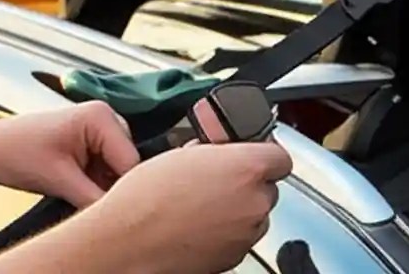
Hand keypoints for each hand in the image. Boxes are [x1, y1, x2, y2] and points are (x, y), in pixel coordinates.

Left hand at [0, 101, 140, 207]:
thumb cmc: (17, 154)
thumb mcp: (59, 180)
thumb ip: (95, 199)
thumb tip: (118, 217)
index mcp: (101, 116)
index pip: (131, 161)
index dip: (123, 190)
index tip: (110, 212)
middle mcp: (107, 117)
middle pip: (128, 164)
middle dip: (113, 187)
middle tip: (89, 202)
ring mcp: (101, 128)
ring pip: (119, 169)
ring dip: (105, 186)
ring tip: (79, 193)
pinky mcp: (94, 141)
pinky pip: (108, 168)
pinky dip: (98, 183)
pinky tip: (79, 189)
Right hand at [88, 141, 292, 273]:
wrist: (127, 241)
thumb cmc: (146, 198)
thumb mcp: (182, 154)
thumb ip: (215, 152)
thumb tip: (221, 152)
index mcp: (247, 168)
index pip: (281, 157)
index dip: (264, 156)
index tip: (253, 156)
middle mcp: (254, 202)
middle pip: (268, 188)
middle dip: (247, 184)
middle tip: (217, 183)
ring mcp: (246, 233)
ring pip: (255, 215)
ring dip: (238, 210)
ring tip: (203, 207)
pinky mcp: (234, 257)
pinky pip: (240, 238)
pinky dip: (227, 232)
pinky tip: (199, 226)